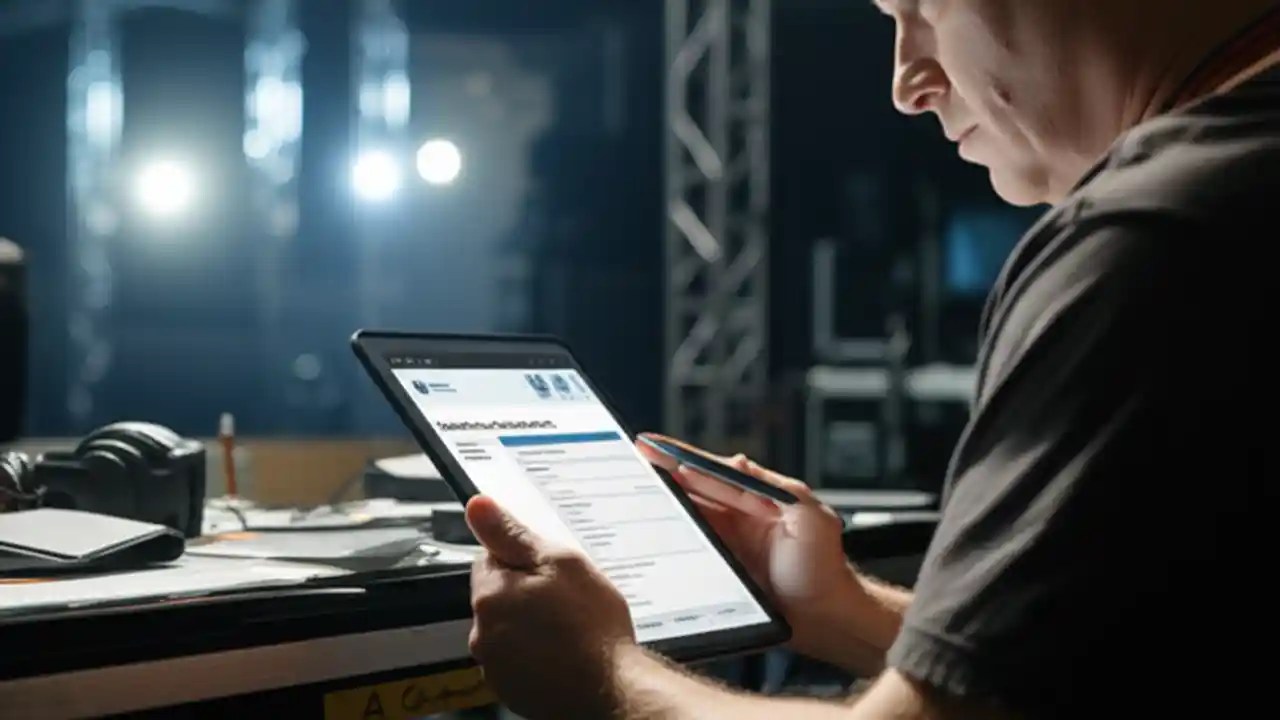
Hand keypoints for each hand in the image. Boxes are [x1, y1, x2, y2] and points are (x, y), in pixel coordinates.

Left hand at [465, 495, 635, 719]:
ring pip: (508, 629)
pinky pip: (517, 659)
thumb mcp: (560, 564)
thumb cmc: (591, 627)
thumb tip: (477, 506)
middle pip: (498, 596)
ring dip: (530, 625)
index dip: (523, 559)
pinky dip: (535, 655)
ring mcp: (495, 666)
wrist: (610, 690)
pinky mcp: (510, 690)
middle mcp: (482, 633)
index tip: (550, 570)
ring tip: (569, 629)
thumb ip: (513, 535)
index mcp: (490, 595)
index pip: (490, 558)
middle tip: (566, 599)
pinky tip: (564, 653)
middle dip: (526, 593)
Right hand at [636, 433, 862, 659]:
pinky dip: (665, 536)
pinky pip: (685, 546)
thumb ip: (777, 488)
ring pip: (684, 514)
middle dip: (660, 473)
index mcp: (757, 496)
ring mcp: (725, 541)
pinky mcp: (718, 567)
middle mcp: (738, 514)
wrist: (825, 620)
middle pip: (690, 488)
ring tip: (628, 489)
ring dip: (658, 501)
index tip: (649, 445)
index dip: (679, 456)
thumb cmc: (824, 570)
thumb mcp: (811, 519)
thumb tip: (737, 462)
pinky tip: (644, 531)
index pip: (710, 470)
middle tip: (627, 461)